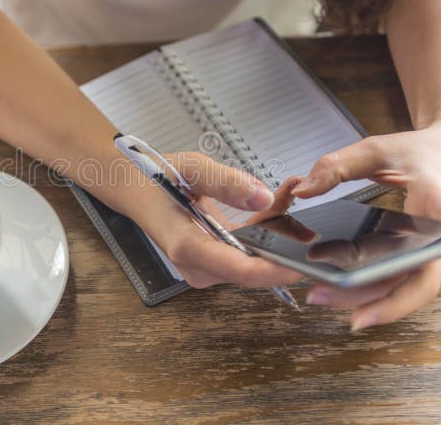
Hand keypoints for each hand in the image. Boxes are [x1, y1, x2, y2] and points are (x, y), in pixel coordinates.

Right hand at [136, 152, 303, 288]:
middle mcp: (197, 265)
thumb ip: (226, 182)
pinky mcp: (212, 261)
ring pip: (254, 259)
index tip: (307, 260)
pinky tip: (277, 204)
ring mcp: (205, 266)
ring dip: (276, 233)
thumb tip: (264, 197)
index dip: (277, 269)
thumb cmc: (154, 177)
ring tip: (290, 195)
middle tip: (305, 208)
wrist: (134, 188)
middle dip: (283, 242)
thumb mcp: (190, 168)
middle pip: (254, 268)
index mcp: (188, 246)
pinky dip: (263, 230)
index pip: (241, 271)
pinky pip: (247, 252)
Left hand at [287, 121, 440, 329]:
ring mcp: (430, 247)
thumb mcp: (375, 149)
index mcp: (438, 193)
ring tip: (322, 297)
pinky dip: (369, 292)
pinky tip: (334, 292)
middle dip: (389, 299)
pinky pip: (397, 282)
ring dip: (370, 300)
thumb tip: (303, 191)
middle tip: (350, 313)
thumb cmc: (416, 153)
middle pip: (426, 274)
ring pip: (408, 286)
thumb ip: (337, 166)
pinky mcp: (417, 256)